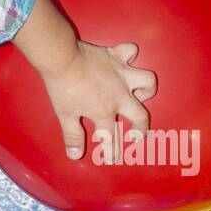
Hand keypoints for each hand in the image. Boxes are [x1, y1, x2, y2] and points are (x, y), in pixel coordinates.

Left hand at [41, 41, 156, 161]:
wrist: (63, 59)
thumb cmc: (63, 88)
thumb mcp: (65, 115)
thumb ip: (73, 136)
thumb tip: (75, 155)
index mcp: (104, 112)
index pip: (109, 137)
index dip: (111, 151)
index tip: (112, 158)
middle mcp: (119, 96)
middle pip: (140, 116)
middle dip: (141, 129)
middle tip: (137, 135)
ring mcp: (122, 75)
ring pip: (148, 81)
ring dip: (147, 89)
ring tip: (140, 94)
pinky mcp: (118, 55)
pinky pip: (132, 51)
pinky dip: (131, 55)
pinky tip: (127, 60)